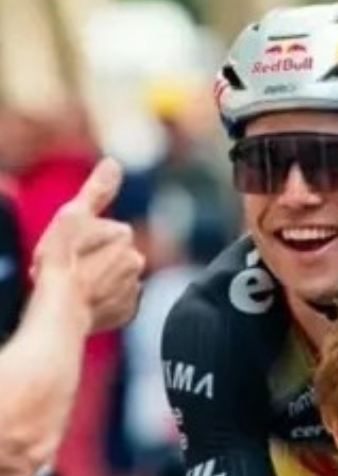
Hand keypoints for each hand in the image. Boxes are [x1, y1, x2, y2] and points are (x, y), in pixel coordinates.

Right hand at [31, 158, 144, 331]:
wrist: (63, 305)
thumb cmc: (62, 257)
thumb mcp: (73, 215)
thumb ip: (98, 190)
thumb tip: (114, 163)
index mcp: (124, 235)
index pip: (105, 229)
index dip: (84, 237)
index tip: (71, 246)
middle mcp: (136, 261)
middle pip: (113, 253)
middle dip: (96, 258)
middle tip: (72, 266)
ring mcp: (134, 288)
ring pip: (116, 276)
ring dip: (100, 279)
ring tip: (78, 284)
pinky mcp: (128, 312)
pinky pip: (118, 301)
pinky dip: (105, 301)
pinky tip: (89, 301)